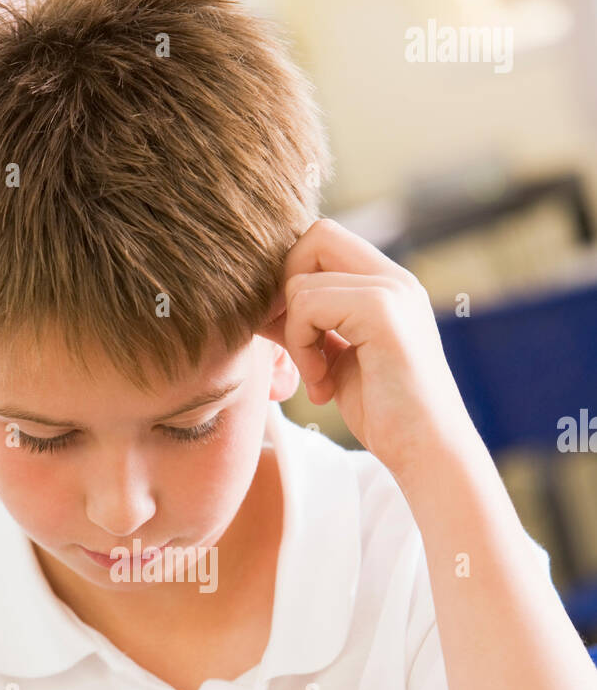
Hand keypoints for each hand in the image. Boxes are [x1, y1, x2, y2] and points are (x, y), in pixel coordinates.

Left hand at [257, 217, 475, 478]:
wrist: (427, 453)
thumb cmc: (386, 416)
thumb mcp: (338, 362)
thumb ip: (311, 327)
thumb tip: (262, 306)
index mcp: (389, 285)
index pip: (324, 240)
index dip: (293, 277)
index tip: (289, 333)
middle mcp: (395, 278)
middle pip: (315, 236)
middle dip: (286, 290)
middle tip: (291, 343)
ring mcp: (392, 291)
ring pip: (302, 281)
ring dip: (294, 335)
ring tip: (318, 377)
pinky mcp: (382, 312)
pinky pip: (308, 305)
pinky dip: (301, 349)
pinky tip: (324, 386)